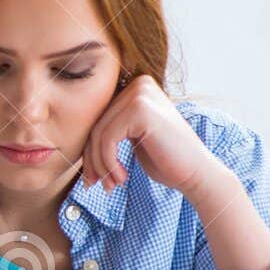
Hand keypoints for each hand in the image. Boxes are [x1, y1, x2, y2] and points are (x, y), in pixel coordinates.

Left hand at [81, 74, 224, 198]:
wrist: (197, 174)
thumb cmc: (165, 159)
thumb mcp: (132, 136)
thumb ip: (111, 127)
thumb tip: (72, 133)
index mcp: (137, 87)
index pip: (99, 117)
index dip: (90, 149)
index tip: (92, 176)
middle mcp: (140, 84)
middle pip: (96, 124)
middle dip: (92, 158)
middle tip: (94, 183)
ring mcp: (141, 94)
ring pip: (99, 133)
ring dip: (100, 164)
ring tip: (110, 184)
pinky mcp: (141, 110)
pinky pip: (107, 139)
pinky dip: (109, 163)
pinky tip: (122, 178)